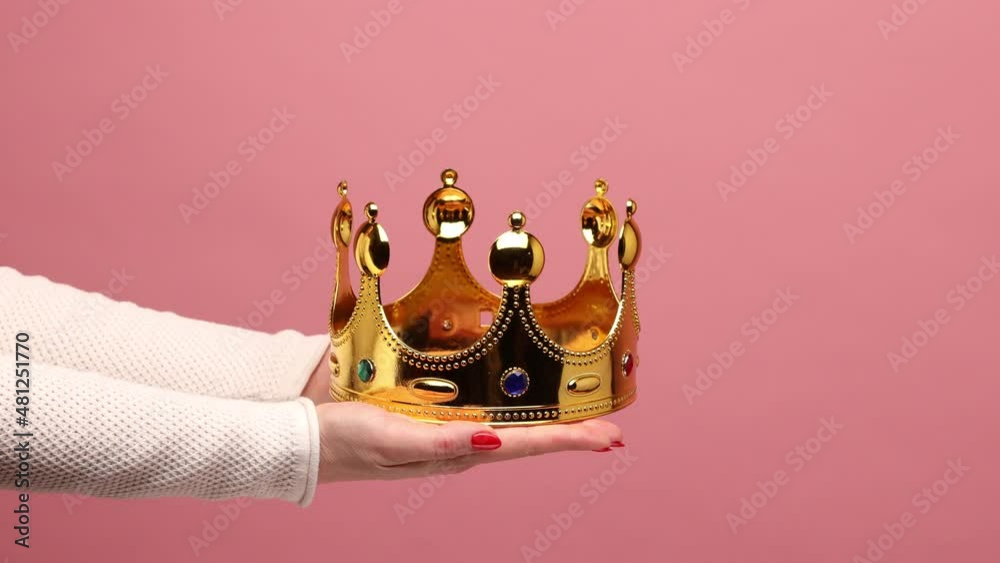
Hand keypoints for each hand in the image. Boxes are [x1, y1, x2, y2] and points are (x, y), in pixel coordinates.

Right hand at [315, 401, 623, 482]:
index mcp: (457, 452)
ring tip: (579, 417)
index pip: (526, 445)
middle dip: (570, 433)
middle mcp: (460, 445)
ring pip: (510, 427)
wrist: (305, 439)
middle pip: (528, 438)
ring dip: (546, 423)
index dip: (570, 440)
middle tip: (610, 428)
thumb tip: (495, 443)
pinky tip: (518, 404)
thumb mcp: (393, 440)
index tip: (610, 438)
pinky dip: (512, 411)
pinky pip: (483, 415)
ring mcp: (447, 434)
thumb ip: (442, 443)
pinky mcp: (430, 419)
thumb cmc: (346, 442)